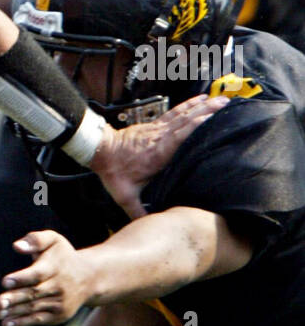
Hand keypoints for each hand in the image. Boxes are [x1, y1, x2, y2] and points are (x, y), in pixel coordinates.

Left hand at [0, 230, 91, 325]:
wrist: (89, 277)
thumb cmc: (63, 256)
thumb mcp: (53, 241)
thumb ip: (36, 240)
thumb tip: (17, 246)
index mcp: (56, 267)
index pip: (37, 274)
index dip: (21, 278)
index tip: (5, 282)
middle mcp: (60, 286)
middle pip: (34, 293)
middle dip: (15, 298)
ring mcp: (60, 302)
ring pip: (34, 308)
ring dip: (15, 312)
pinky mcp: (60, 315)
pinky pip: (39, 319)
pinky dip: (22, 322)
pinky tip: (7, 323)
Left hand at [90, 96, 227, 218]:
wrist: (99, 150)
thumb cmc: (113, 172)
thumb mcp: (124, 196)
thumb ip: (137, 211)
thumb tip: (148, 227)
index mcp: (157, 155)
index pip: (180, 138)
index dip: (196, 127)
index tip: (213, 119)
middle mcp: (160, 138)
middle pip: (186, 122)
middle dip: (207, 112)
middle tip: (227, 103)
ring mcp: (157, 130)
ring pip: (182, 114)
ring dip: (202, 106)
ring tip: (220, 99)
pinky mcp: (154, 126)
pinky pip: (174, 113)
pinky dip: (188, 105)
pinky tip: (200, 100)